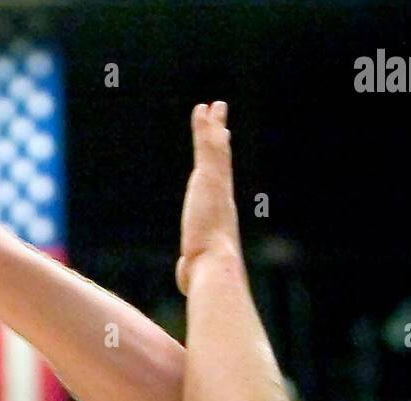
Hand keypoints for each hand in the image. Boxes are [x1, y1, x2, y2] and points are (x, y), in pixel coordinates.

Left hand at [176, 101, 240, 294]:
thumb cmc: (207, 277)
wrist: (216, 269)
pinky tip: (203, 110)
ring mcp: (218, 187)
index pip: (219, 184)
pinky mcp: (209, 180)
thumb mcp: (196, 270)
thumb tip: (187, 283)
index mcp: (220, 215)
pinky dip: (205, 129)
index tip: (221, 149)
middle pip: (222, 161)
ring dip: (214, 127)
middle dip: (221, 139)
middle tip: (221, 118)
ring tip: (212, 107)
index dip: (220, 166)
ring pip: (217, 150)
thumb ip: (190, 271)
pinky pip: (207, 148)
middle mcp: (223, 198)